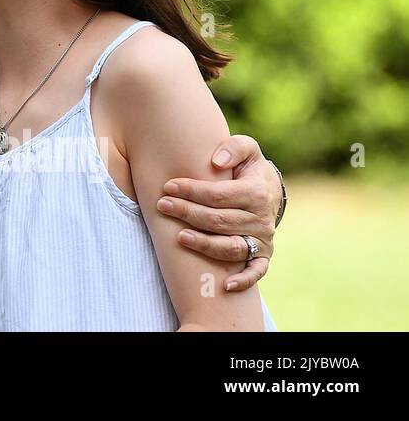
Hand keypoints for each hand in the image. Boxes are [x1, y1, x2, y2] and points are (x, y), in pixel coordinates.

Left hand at [157, 134, 280, 291]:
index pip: (218, 195)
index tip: (168, 186)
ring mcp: (263, 239)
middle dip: (187, 213)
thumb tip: (216, 161)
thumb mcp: (247, 149)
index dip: (191, 191)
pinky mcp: (264, 255)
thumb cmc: (248, 168)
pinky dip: (244, 280)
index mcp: (256, 192)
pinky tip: (225, 285)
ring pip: (231, 247)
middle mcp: (261, 219)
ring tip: (179, 236)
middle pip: (219, 221)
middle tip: (162, 205)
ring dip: (204, 244)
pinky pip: (257, 271)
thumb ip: (234, 148)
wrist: (270, 190)